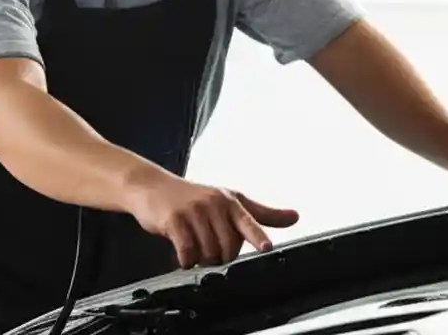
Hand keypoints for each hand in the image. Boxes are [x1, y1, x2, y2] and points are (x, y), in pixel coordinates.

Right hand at [124, 170, 299, 268]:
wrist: (151, 187)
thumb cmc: (194, 198)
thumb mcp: (229, 201)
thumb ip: (261, 214)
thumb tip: (295, 217)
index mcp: (231, 201)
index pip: (249, 221)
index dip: (258, 236)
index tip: (266, 247)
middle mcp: (215, 204)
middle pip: (228, 247)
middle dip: (220, 257)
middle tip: (210, 250)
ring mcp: (194, 211)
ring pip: (208, 253)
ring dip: (202, 260)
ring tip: (195, 249)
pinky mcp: (174, 220)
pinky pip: (187, 252)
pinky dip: (186, 260)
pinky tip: (182, 255)